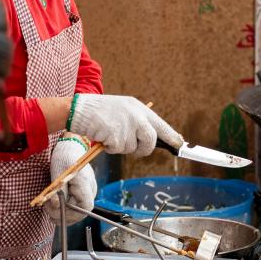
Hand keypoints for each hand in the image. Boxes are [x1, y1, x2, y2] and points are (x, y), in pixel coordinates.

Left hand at [44, 133, 96, 225]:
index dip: (71, 214)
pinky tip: (54, 208)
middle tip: (47, 208)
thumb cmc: (64, 157)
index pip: (85, 206)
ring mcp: (87, 192)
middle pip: (80, 212)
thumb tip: (57, 205)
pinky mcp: (82, 193)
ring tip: (48, 207)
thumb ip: (58, 191)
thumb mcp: (58, 173)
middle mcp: (90, 189)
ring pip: (77, 211)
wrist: (69, 148)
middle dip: (62, 214)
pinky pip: (76, 207)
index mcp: (85, 183)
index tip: (57, 210)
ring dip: (62, 213)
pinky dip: (65, 210)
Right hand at [68, 94, 183, 157]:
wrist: (80, 109)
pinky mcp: (118, 136)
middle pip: (151, 141)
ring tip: (110, 133)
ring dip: (122, 147)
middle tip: (135, 149)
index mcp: (140, 109)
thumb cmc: (100, 111)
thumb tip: (152, 138)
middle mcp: (137, 116)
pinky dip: (111, 148)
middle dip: (143, 149)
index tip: (180, 144)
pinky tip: (104, 136)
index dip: (172, 137)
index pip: (161, 125)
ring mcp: (128, 126)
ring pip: (133, 148)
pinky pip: (119, 150)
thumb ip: (139, 121)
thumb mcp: (124, 109)